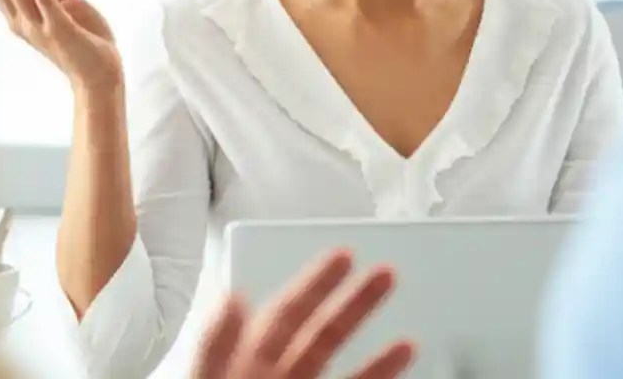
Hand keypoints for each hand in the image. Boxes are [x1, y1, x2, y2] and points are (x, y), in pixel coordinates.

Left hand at [193, 250, 414, 378]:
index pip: (283, 316)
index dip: (314, 285)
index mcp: (240, 368)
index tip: (344, 257)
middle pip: (320, 335)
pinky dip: (378, 377)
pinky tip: (400, 361)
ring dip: (374, 350)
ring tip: (406, 333)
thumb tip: (231, 299)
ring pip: (341, 369)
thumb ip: (216, 350)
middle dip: (353, 302)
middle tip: (385, 273)